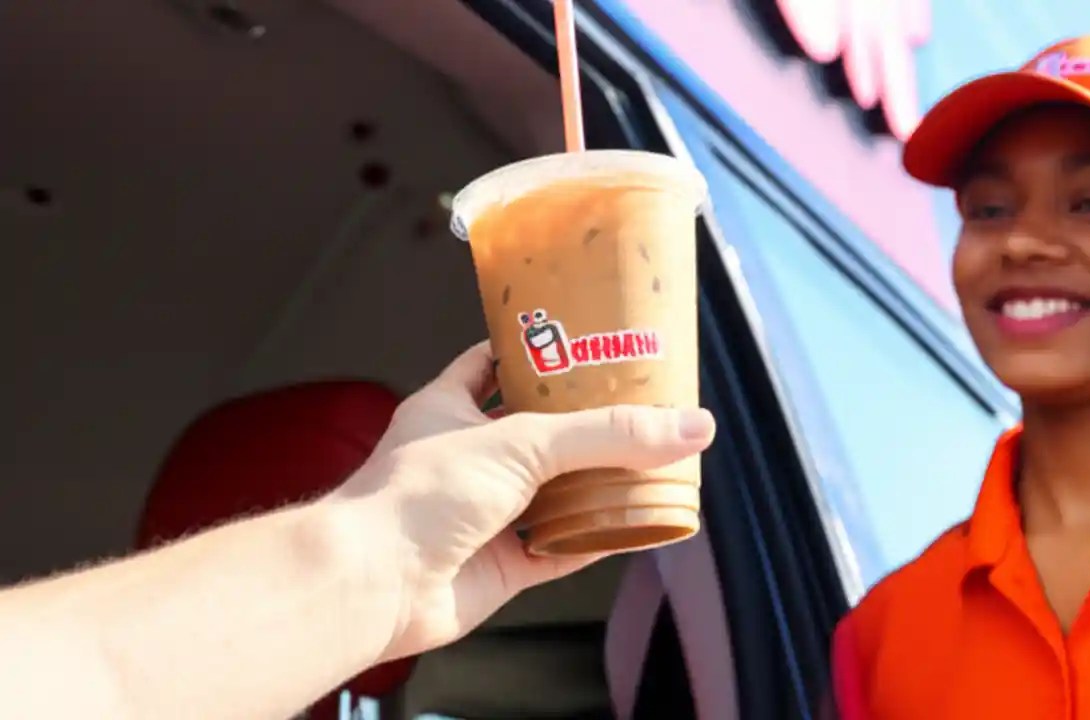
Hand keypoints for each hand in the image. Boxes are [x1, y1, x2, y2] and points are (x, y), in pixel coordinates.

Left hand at [331, 342, 716, 659]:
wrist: (375, 584)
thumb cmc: (418, 496)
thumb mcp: (521, 441)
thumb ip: (607, 433)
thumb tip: (690, 427)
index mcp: (449, 410)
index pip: (494, 365)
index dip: (538, 351)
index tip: (586, 340)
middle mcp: (466, 459)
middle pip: (539, 433)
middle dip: (587, 423)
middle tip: (640, 405)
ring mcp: (484, 514)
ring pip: (555, 493)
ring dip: (599, 483)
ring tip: (654, 460)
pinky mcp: (500, 566)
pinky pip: (562, 549)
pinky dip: (598, 538)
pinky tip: (638, 525)